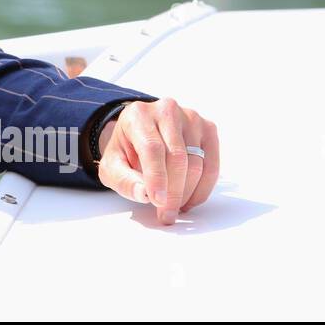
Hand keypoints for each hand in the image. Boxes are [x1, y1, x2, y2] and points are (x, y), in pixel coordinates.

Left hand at [95, 99, 219, 225]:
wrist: (139, 134)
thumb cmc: (126, 151)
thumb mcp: (112, 166)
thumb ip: (123, 180)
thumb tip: (144, 194)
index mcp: (138, 115)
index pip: (152, 148)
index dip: (156, 177)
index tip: (157, 202)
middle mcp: (167, 110)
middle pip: (177, 157)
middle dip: (173, 192)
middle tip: (166, 215)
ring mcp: (191, 117)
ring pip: (196, 163)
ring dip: (187, 193)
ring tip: (175, 208)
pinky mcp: (207, 128)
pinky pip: (211, 164)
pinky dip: (203, 188)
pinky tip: (190, 200)